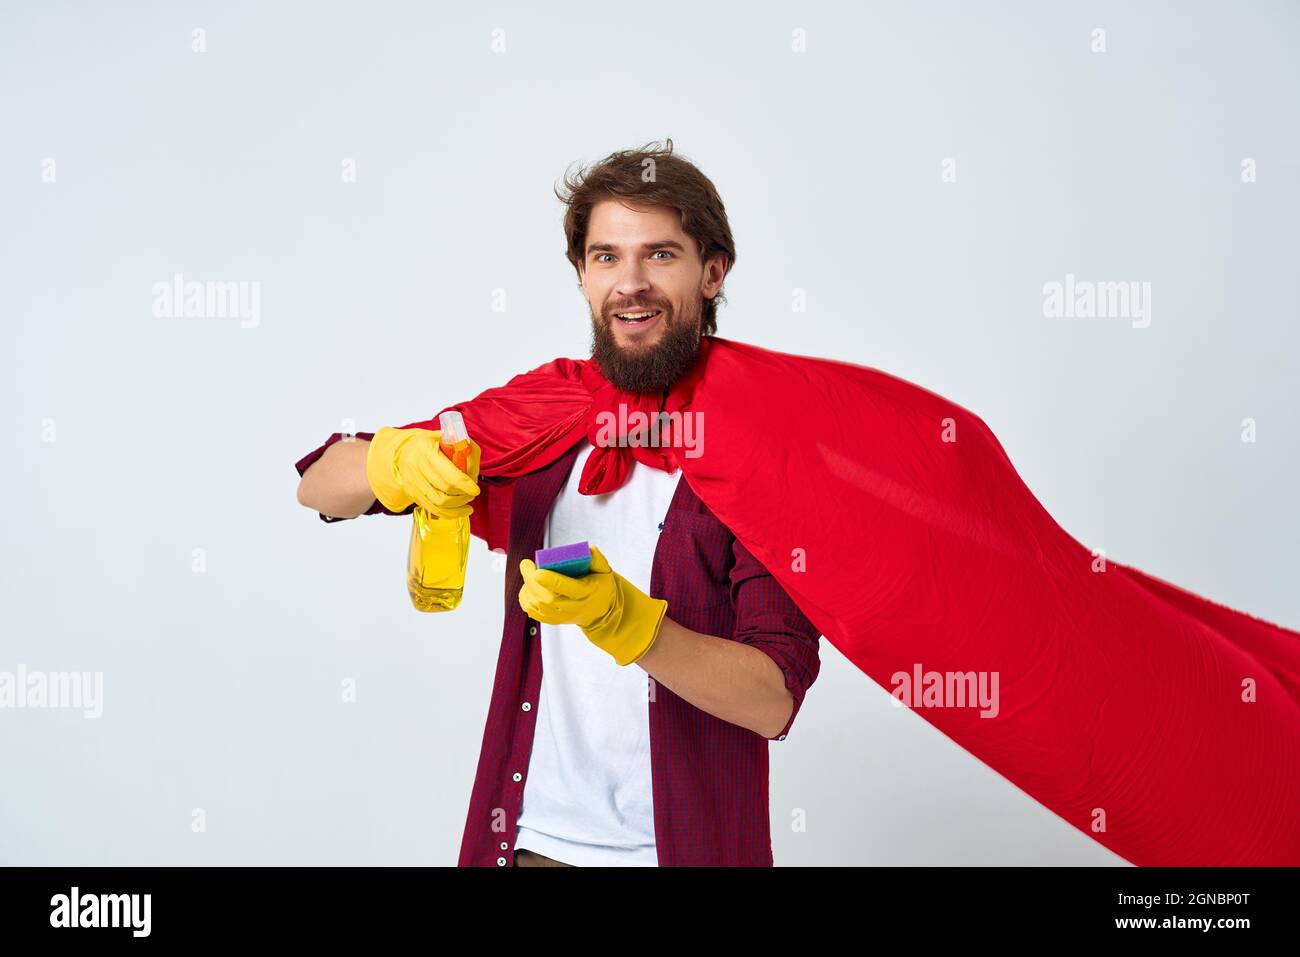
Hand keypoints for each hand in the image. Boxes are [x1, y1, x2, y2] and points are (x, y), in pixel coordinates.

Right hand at [365, 426, 480, 516]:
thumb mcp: (447, 438)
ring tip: (468, 502)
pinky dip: (450, 513)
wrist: (403, 453)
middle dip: (463, 494)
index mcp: (425, 450)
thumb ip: (464, 450)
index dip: (465, 484)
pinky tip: (461, 511)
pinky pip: (433, 509)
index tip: (475, 489)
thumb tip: (474, 471)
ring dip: (458, 506)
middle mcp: (416, 467)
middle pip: (445, 490)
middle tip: (472, 492)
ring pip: (439, 503)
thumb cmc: (429, 445)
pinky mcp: (413, 495)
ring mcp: (412, 483)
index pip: (448, 474)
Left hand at [518, 545, 667, 665]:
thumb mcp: (604, 571)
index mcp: (585, 592)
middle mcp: (572, 607)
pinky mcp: (552, 620)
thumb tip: (588, 549)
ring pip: (537, 605)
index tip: (537, 570)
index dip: (550, 580)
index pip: (566, 588)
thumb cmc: (600, 587)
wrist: (600, 611)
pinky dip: (525, 598)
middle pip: (547, 598)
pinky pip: (532, 611)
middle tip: (526, 564)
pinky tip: (527, 587)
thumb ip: (597, 559)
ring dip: (527, 587)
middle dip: (531, 581)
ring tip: (527, 572)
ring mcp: (561, 616)